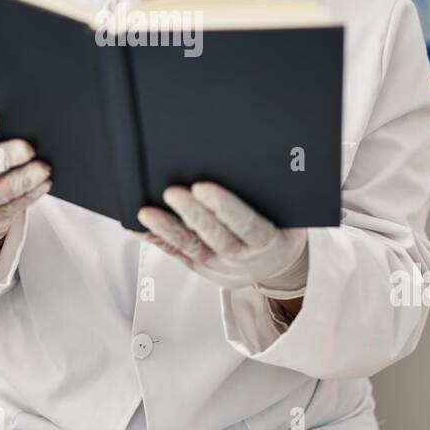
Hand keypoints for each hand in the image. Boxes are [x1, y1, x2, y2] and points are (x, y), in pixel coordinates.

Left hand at [135, 182, 308, 297]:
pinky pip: (176, 253)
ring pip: (190, 247)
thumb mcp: (289, 215)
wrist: (279, 267)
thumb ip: (270, 195)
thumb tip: (256, 161)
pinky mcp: (201, 269)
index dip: (224, 207)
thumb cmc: (280, 230)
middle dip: (191, 213)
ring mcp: (220, 266)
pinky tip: (141, 226)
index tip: (203, 187)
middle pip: (214, 236)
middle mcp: (242, 257)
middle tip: (172, 192)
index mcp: (268, 240)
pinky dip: (157, 240)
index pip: (245, 223)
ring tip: (147, 212)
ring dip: (167, 228)